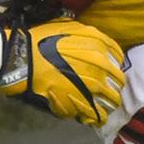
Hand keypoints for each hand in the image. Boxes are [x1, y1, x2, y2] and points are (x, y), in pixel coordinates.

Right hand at [0, 19, 125, 127]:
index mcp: (99, 46)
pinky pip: (96, 115)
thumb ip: (86, 34)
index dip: (113, 64)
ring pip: (112, 101)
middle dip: (113, 85)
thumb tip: (96, 41)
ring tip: (100, 105)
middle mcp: (101, 67)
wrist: (24, 60)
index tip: (106, 69)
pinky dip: (96, 117)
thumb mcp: (67, 25)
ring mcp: (92, 88)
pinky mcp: (81, 105)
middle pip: (118, 81)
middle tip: (103, 88)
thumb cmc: (42, 41)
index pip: (118, 59)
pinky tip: (92, 117)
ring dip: (107, 102)